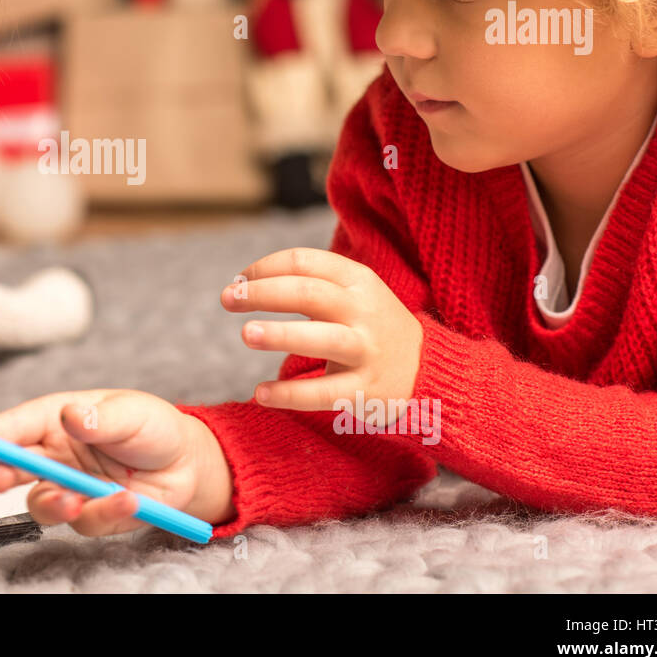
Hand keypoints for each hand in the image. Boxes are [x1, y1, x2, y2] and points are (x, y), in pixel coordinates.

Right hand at [0, 390, 235, 536]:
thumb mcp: (133, 413)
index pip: (18, 425)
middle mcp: (57, 454)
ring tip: (77, 500)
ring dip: (54, 504)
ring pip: (42, 503)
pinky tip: (129, 500)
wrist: (188, 466)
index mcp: (59, 418)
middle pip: (15, 467)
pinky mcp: (90, 513)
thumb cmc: (153, 427)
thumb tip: (71, 416)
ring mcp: (70, 486)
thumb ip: (101, 418)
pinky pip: (84, 522)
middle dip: (2, 473)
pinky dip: (103, 513)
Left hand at [220, 247, 423, 424]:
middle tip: (228, 299)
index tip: (238, 280)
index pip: (304, 261)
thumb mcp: (352, 292)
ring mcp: (367, 351)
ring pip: (321, 338)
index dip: (264, 267)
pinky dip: (289, 394)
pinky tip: (260, 393)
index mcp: (357, 280)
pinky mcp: (365, 390)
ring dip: (281, 334)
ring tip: (246, 334)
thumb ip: (307, 283)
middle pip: (308, 293)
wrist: (428, 370)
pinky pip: (323, 392)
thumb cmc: (371, 325)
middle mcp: (363, 311)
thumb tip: (244, 282)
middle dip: (263, 293)